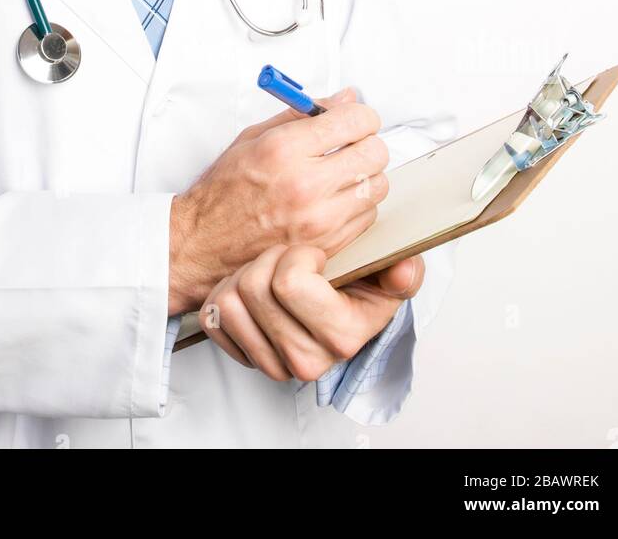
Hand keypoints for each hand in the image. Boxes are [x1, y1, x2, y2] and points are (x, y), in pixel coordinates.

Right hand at [169, 88, 388, 313]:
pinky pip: (367, 217)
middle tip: (351, 145)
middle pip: (375, 153)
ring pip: (377, 186)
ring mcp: (319, 220)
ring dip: (366, 176)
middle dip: (367, 143)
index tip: (355, 119)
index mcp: (286, 150)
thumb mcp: (254, 137)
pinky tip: (336, 200)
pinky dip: (358, 205)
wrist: (206, 243)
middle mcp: (305, 185)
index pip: (355, 121)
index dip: (360, 115)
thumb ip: (303, 114)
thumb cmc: (225, 191)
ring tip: (343, 174)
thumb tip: (344, 98)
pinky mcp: (326, 245)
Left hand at [196, 244, 424, 381]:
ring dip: (246, 273)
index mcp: (343, 337)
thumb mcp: (391, 275)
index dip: (299, 255)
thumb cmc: (361, 287)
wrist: (339, 309)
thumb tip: (402, 270)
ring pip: (229, 299)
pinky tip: (252, 291)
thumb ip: (404, 270)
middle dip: (271, 257)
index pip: (290, 282)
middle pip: (254, 287)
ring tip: (272, 271)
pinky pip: (213, 315)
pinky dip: (225, 293)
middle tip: (291, 257)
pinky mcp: (242, 357)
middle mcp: (307, 360)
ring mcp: (272, 363)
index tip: (317, 256)